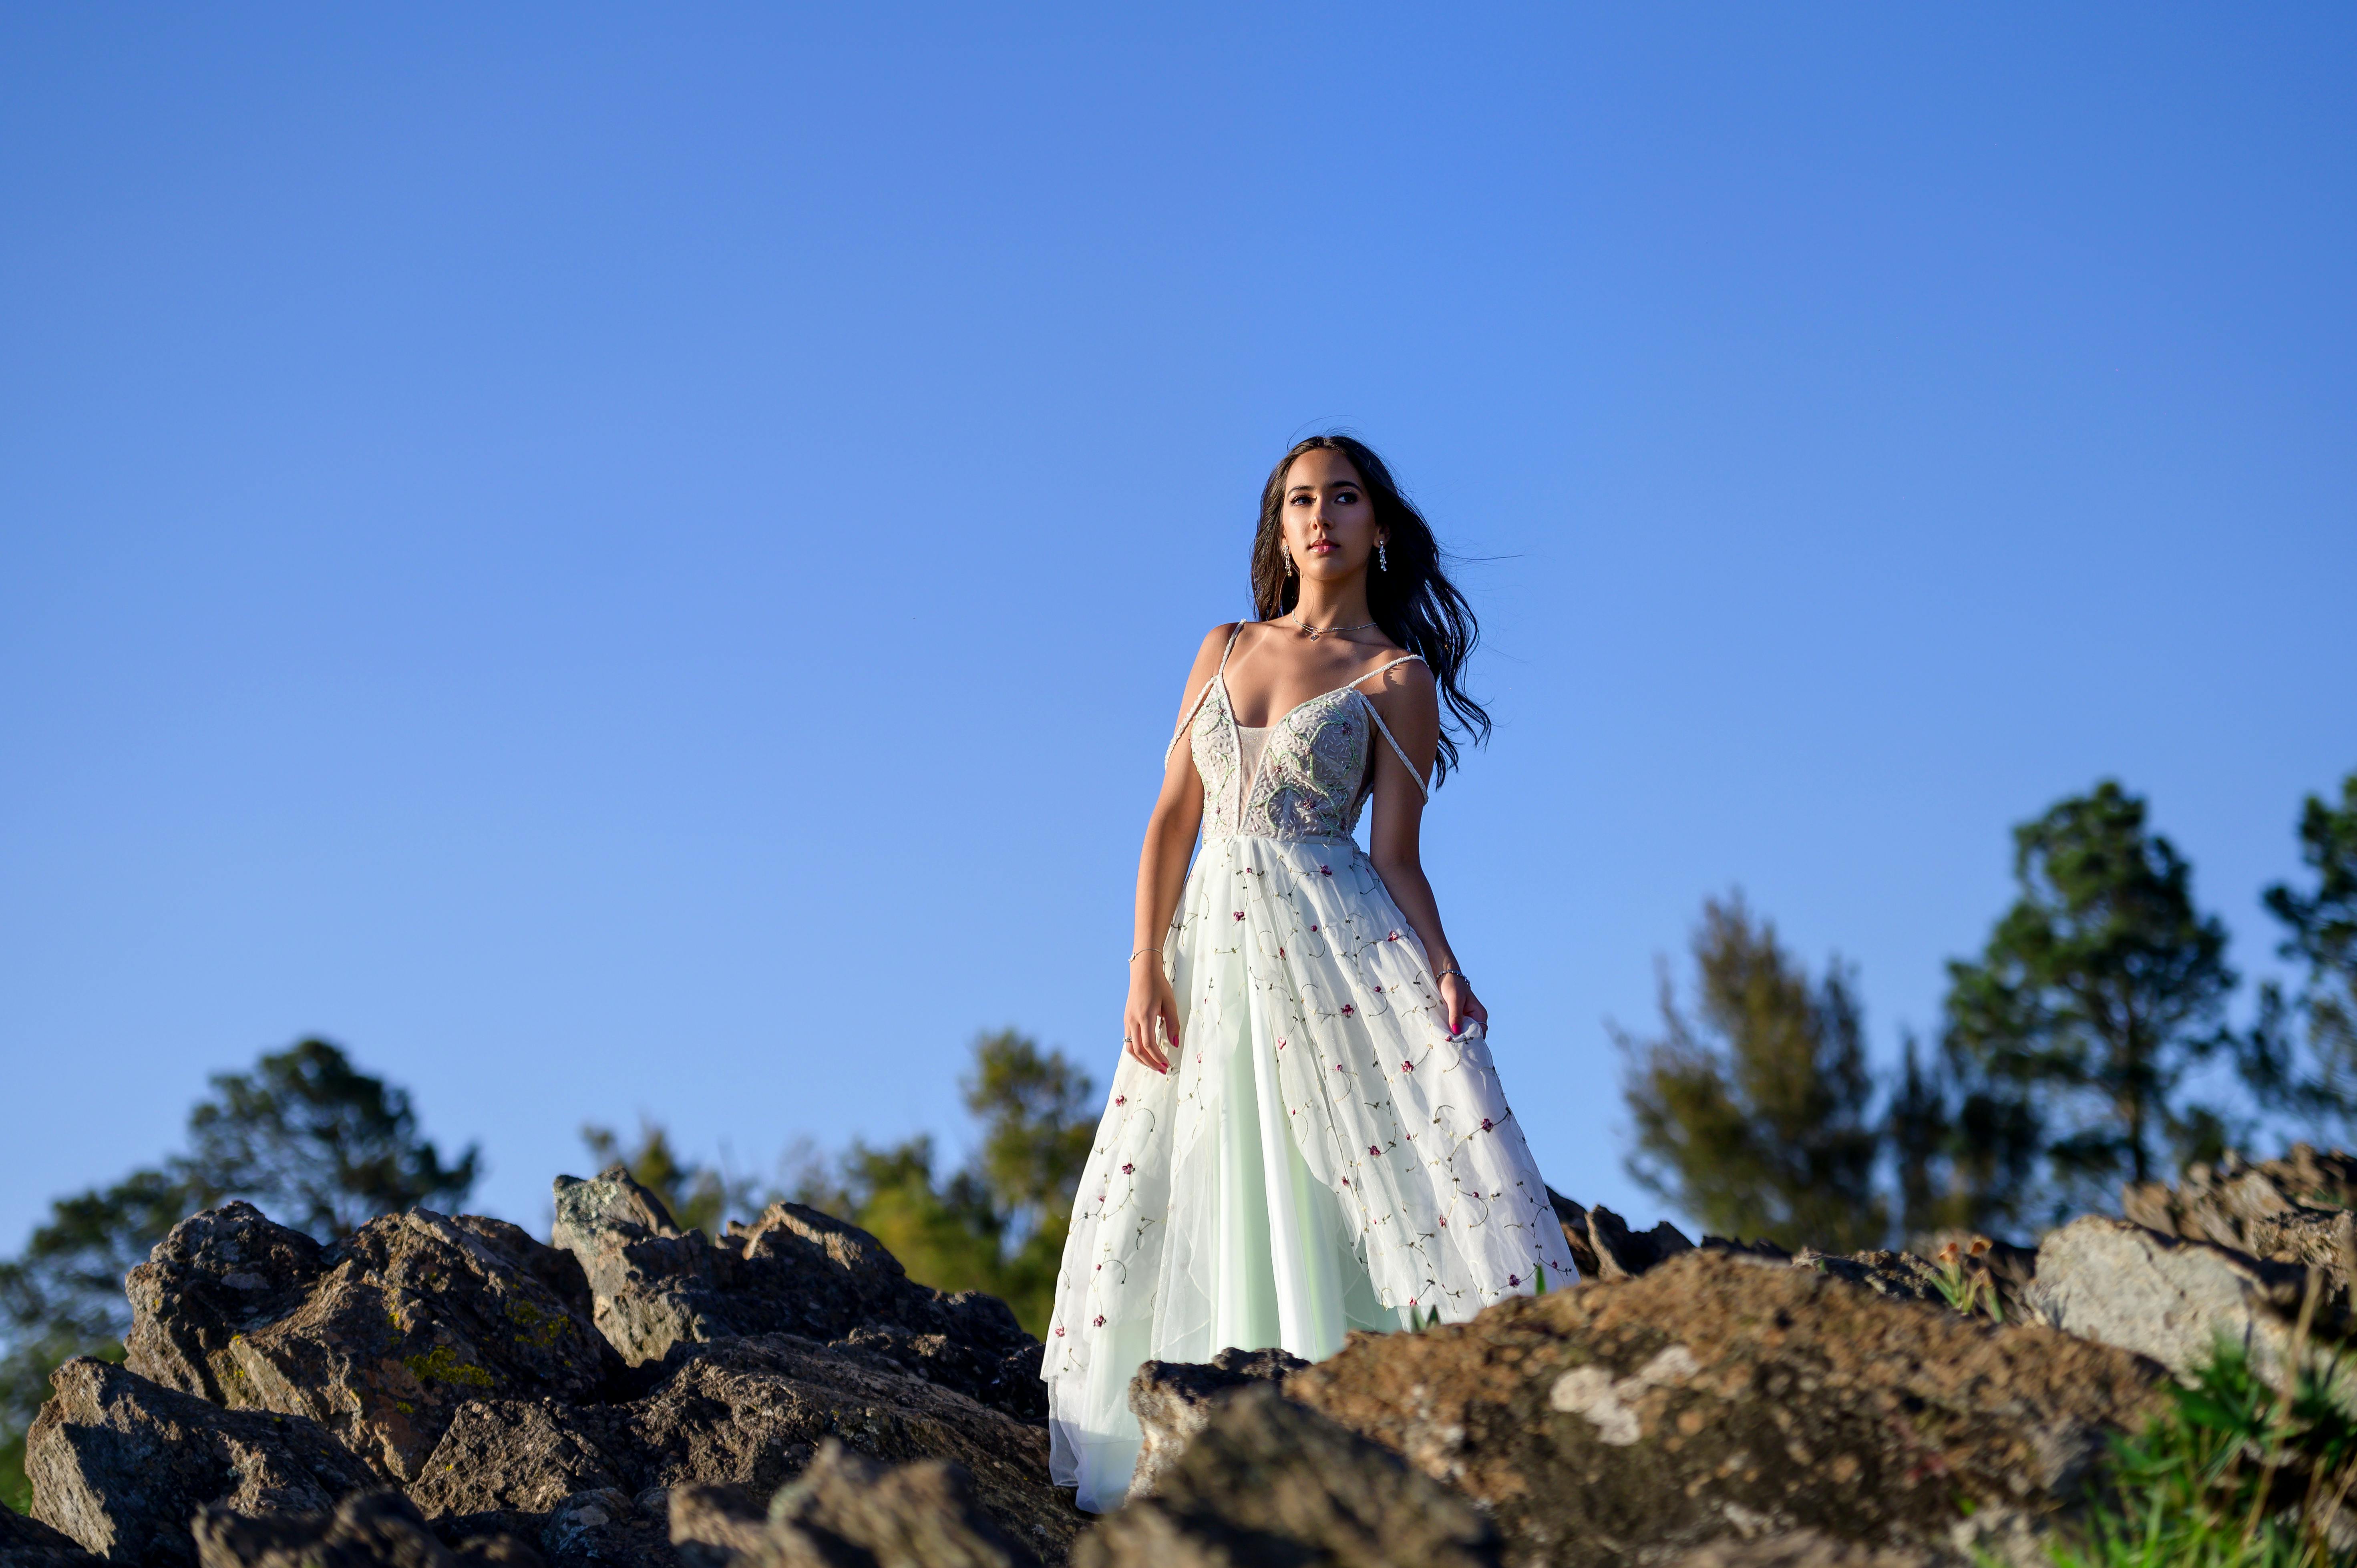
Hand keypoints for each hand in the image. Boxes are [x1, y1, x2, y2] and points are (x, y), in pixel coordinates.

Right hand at [1124, 959, 1178, 1073]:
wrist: (1142, 971)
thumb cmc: (1159, 985)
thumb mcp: (1170, 1003)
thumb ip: (1173, 1024)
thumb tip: (1175, 1044)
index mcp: (1145, 1016)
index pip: (1149, 1044)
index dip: (1158, 1057)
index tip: (1167, 1065)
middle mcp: (1133, 1020)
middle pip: (1138, 1050)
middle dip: (1150, 1063)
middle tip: (1162, 1070)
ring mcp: (1127, 1020)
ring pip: (1130, 1047)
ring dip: (1142, 1060)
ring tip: (1154, 1065)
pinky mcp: (1126, 1019)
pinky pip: (1128, 1040)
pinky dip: (1137, 1050)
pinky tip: (1146, 1053)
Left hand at [1440, 972, 1485, 1038]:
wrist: (1445, 976)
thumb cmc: (1452, 985)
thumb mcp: (1454, 1000)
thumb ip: (1455, 1016)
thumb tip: (1456, 1032)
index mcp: (1480, 1014)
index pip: (1480, 1033)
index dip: (1471, 1040)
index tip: (1458, 1044)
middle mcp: (1475, 1018)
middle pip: (1471, 1035)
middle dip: (1461, 1040)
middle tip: (1449, 1044)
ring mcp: (1467, 1019)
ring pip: (1463, 1033)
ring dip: (1455, 1036)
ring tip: (1445, 1040)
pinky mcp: (1458, 1019)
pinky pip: (1456, 1029)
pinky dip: (1451, 1031)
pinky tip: (1443, 1034)